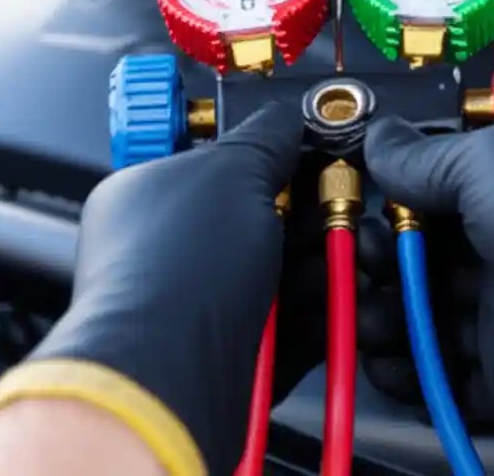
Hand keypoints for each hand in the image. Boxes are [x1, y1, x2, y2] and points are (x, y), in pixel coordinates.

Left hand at [29, 103, 313, 473]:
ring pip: (282, 278)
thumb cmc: (171, 273)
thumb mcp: (231, 170)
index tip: (314, 159)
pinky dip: (320, 318)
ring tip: (344, 263)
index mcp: (149, 196)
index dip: (272, 161)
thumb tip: (287, 118)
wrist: (171, 375)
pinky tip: (338, 308)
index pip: (218, 165)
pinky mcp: (235, 355)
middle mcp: (170, 253)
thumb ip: (265, 138)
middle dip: (309, 221)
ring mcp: (200, 307)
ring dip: (322, 269)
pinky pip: (292, 328)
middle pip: (261, 223)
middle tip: (338, 214)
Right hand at [363, 116, 493, 436]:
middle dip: (377, 265)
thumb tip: (381, 140)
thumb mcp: (490, 161)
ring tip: (363, 318)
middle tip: (356, 267)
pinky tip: (389, 361)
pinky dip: (410, 373)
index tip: (351, 211)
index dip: (384, 204)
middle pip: (417, 262)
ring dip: (383, 321)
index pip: (424, 195)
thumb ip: (425, 158)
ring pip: (423, 321)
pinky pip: (445, 378)